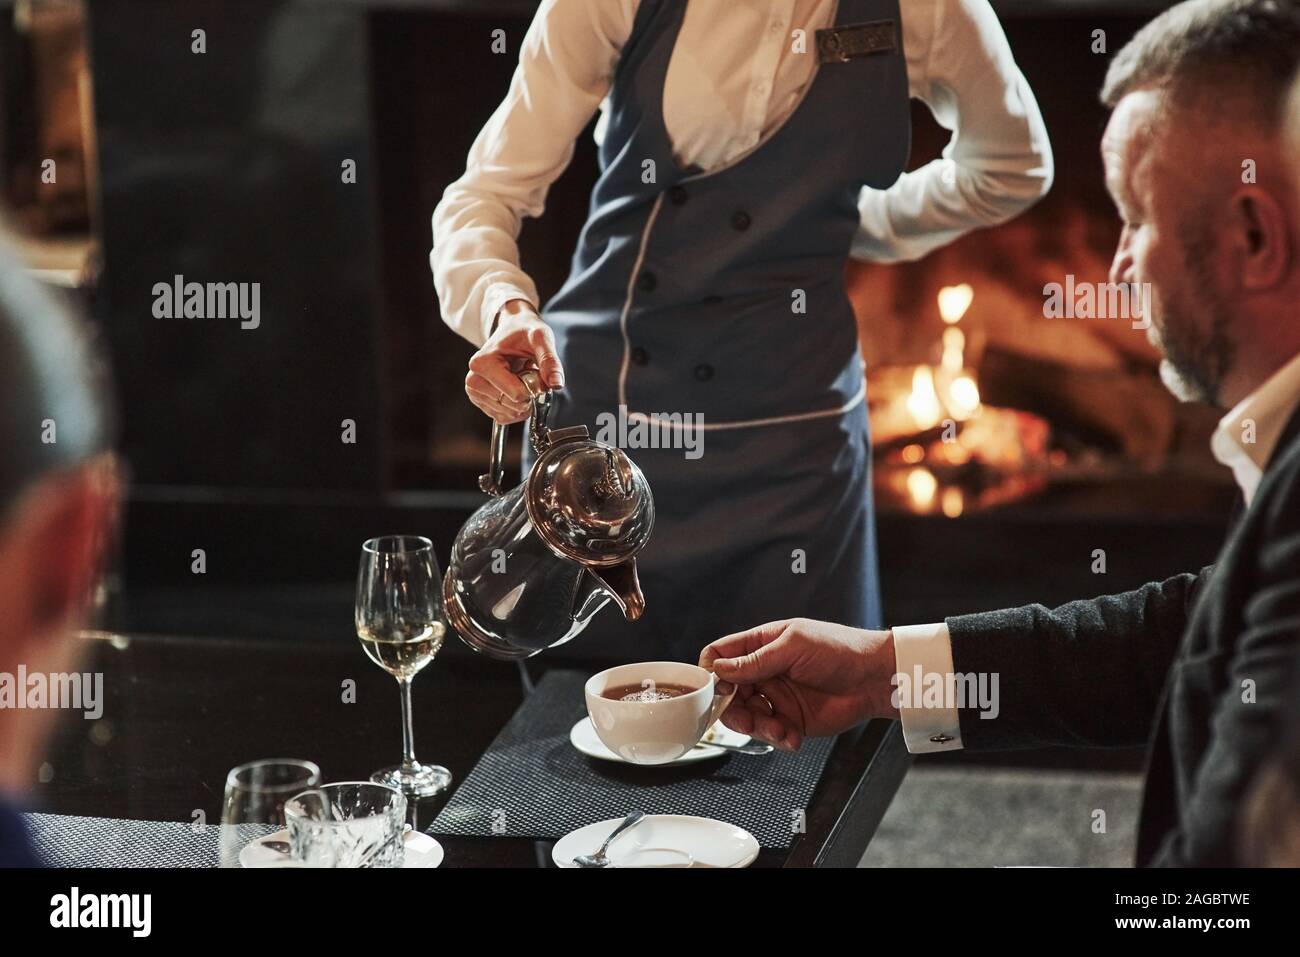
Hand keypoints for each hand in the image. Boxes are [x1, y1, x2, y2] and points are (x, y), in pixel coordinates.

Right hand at [464, 299, 564, 423]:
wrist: (512, 329)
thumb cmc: (523, 332)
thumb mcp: (540, 338)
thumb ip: (549, 360)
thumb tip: (557, 384)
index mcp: (483, 363)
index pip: (516, 394)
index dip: (534, 387)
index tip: (534, 369)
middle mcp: (474, 380)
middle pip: (514, 405)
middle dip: (529, 394)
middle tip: (527, 371)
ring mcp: (476, 393)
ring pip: (510, 414)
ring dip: (524, 401)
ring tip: (519, 377)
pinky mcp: (481, 402)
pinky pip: (505, 418)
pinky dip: (517, 408)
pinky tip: (516, 388)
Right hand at [699, 618, 897, 749]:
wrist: (874, 679)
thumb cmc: (839, 649)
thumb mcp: (793, 646)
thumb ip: (755, 660)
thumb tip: (720, 669)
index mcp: (761, 644)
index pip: (720, 656)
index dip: (712, 672)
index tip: (717, 689)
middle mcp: (764, 671)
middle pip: (728, 692)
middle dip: (733, 709)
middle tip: (746, 719)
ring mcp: (776, 697)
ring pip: (746, 716)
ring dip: (757, 727)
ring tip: (778, 730)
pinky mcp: (790, 720)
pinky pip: (770, 734)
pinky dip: (777, 738)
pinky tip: (793, 737)